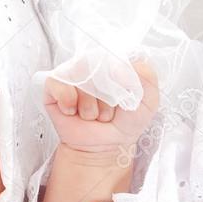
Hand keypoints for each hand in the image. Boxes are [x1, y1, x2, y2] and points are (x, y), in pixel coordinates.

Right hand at [43, 60, 158, 157]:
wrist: (107, 146)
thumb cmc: (126, 121)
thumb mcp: (148, 100)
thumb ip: (146, 76)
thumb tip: (120, 66)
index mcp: (113, 63)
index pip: (114, 56)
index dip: (119, 80)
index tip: (123, 98)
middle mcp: (92, 65)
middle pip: (96, 69)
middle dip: (106, 99)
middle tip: (108, 112)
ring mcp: (72, 74)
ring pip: (80, 79)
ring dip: (89, 106)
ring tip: (93, 115)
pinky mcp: (54, 85)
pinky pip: (58, 83)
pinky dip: (68, 101)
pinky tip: (74, 112)